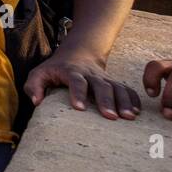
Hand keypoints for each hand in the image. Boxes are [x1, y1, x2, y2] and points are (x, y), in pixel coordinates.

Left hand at [24, 54, 139, 120]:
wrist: (77, 54)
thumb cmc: (54, 70)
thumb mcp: (39, 74)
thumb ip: (33, 86)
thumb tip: (37, 102)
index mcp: (71, 72)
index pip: (76, 81)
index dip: (78, 93)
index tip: (79, 108)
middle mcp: (90, 74)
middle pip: (100, 85)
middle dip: (106, 101)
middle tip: (110, 117)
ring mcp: (104, 77)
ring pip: (117, 87)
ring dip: (124, 101)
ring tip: (129, 117)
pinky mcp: (113, 82)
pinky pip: (126, 89)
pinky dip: (134, 99)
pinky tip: (137, 113)